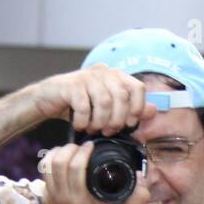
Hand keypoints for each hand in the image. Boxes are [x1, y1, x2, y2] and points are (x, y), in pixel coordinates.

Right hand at [32, 64, 154, 134]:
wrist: (49, 100)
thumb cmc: (82, 106)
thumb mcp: (110, 109)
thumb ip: (131, 108)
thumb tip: (153, 110)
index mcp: (116, 76)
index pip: (138, 87)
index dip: (137, 108)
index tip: (130, 124)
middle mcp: (103, 72)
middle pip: (121, 96)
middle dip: (118, 119)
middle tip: (110, 131)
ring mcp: (86, 76)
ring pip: (104, 102)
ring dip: (101, 121)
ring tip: (94, 129)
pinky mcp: (70, 84)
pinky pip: (83, 106)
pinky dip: (83, 120)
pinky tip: (80, 125)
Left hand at [42, 142, 149, 203]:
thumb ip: (139, 196)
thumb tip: (141, 176)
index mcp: (80, 201)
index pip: (75, 167)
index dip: (82, 152)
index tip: (91, 146)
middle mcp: (62, 199)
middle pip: (57, 162)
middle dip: (68, 149)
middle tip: (79, 146)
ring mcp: (51, 199)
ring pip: (46, 167)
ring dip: (57, 154)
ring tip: (69, 150)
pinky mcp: (46, 200)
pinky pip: (44, 176)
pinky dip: (52, 165)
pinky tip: (62, 162)